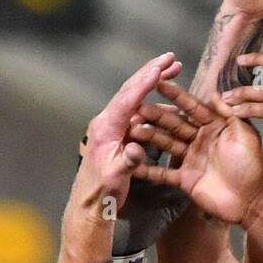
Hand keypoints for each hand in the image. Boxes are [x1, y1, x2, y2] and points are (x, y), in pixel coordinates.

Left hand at [76, 54, 180, 214]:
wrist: (90, 203)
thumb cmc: (102, 191)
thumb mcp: (116, 177)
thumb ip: (128, 161)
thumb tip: (137, 148)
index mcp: (106, 127)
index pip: (129, 98)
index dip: (146, 81)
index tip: (161, 66)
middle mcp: (106, 121)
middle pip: (131, 90)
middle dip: (152, 73)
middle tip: (171, 58)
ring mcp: (110, 126)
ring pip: (134, 99)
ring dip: (154, 86)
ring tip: (173, 73)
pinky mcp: (116, 134)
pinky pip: (136, 113)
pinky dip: (152, 103)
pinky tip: (166, 103)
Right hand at [130, 80, 262, 226]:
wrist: (251, 202)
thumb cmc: (252, 166)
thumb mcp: (244, 135)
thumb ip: (229, 113)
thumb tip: (215, 91)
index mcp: (214, 126)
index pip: (192, 107)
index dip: (176, 96)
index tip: (159, 82)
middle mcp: (199, 140)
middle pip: (174, 124)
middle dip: (156, 115)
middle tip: (137, 106)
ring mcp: (191, 159)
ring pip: (166, 144)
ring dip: (149, 136)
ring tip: (132, 128)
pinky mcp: (185, 179)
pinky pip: (164, 173)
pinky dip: (148, 169)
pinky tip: (132, 161)